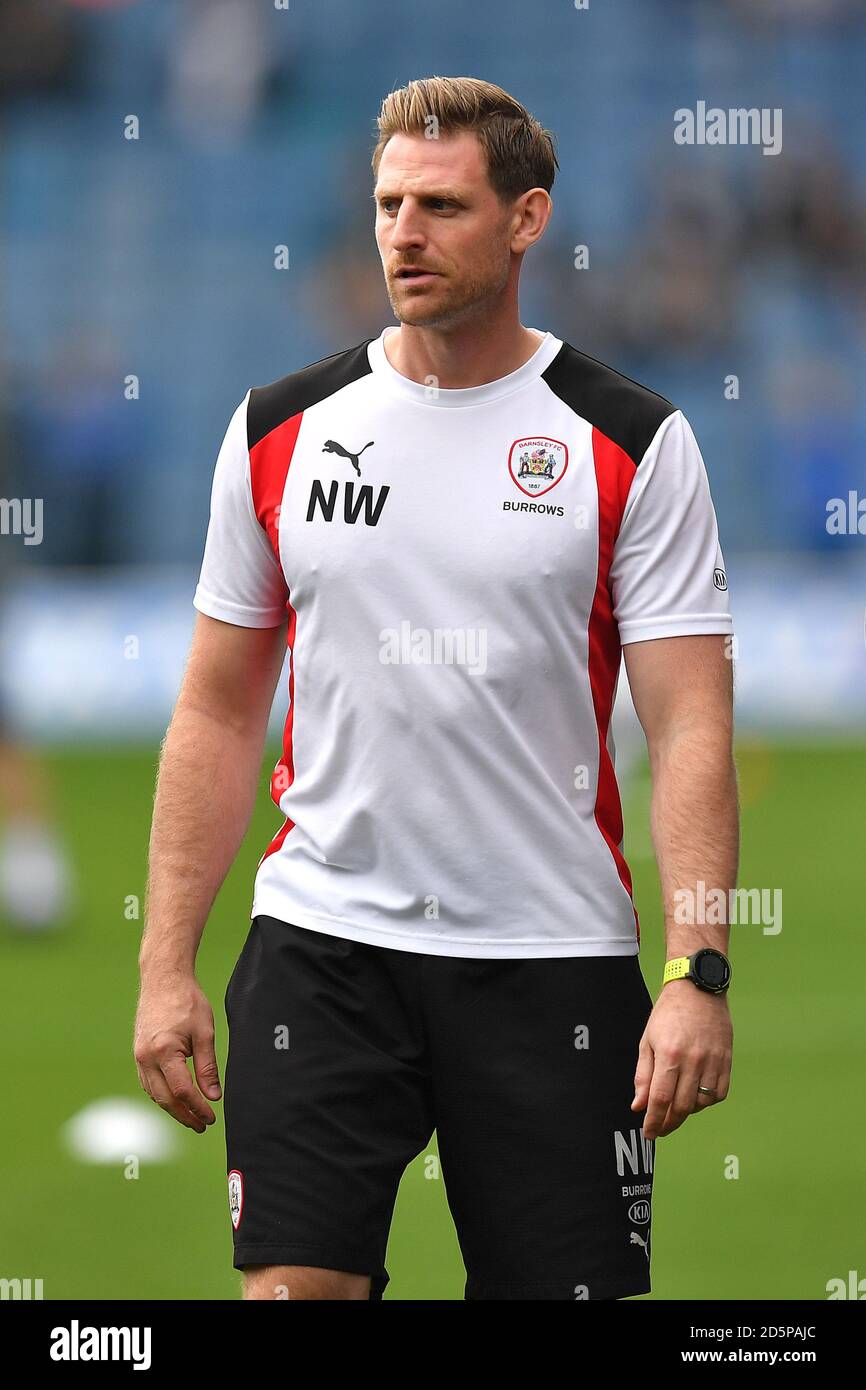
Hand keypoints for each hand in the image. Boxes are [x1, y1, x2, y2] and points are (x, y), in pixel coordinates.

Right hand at [133, 970, 221, 1132]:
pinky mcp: (138, 1054)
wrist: (163, 979)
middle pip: (165, 1098)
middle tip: (202, 1126)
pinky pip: (148, 1083)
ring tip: (191, 1118)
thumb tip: (213, 1096)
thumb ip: (208, 1067)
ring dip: (172, 1109)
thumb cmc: (187, 1001)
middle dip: (184, 1115)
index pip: (183, 1091)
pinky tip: (175, 1100)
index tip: (211, 1118)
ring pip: (154, 1093)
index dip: (198, 1108)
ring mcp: (138, 1056)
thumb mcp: (205, 1032)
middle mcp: (146, 1057)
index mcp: (164, 1051)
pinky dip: (161, 1095)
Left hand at [631, 980, 731, 1139]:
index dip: (654, 1121)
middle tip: (660, 1129)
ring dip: (688, 1112)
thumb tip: (639, 1106)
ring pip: (702, 1103)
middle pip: (682, 1106)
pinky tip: (696, 1098)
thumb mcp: (648, 1041)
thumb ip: (643, 1076)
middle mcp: (693, 1060)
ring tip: (676, 1109)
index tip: (649, 1133)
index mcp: (669, 1054)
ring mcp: (713, 1060)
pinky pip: (720, 1093)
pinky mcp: (726, 1059)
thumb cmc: (668, 1013)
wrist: (698, 988)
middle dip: (669, 1123)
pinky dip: (707, 1101)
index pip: (661, 1100)